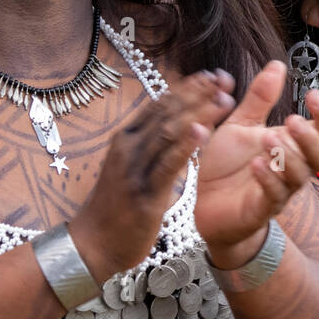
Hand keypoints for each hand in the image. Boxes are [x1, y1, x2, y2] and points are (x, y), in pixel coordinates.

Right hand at [74, 70, 236, 279]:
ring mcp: (134, 170)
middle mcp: (129, 148)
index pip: (161, 103)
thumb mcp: (132, 167)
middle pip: (167, 112)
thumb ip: (151, 145)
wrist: (93, 244)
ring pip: (168, 132)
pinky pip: (167, 165)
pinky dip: (185, 146)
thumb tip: (177, 124)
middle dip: (198, 93)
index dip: (189, 87)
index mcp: (127, 139)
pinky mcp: (144, 194)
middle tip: (225, 79)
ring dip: (198, 113)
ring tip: (224, 99)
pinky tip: (203, 131)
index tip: (214, 75)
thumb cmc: (116, 206)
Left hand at [193, 61, 318, 267]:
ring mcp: (281, 189)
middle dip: (311, 137)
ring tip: (268, 139)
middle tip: (292, 121)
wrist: (206, 205)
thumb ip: (260, 98)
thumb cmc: (228, 165)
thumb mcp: (240, 124)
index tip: (312, 94)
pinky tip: (256, 164)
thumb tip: (278, 64)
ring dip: (288, 156)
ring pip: (301, 176)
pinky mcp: (263, 209)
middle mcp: (292, 167)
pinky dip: (268, 179)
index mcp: (292, 144)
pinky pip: (275, 196)